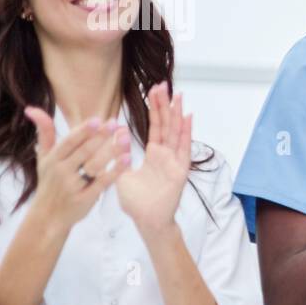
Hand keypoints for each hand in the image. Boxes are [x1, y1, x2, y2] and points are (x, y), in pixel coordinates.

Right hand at [24, 107, 130, 230]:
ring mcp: (73, 186)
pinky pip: (102, 183)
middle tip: (116, 123)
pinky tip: (127, 159)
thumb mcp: (43, 158)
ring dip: (111, 151)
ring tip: (126, 138)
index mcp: (52, 159)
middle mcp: (61, 171)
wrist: (48, 216)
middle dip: (100, 137)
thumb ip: (44, 133)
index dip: (83, 131)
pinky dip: (115, 171)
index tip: (98, 119)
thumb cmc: (49, 182)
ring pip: (94, 166)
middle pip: (83, 152)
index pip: (69, 142)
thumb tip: (31, 109)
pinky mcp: (85, 199)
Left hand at [117, 82, 191, 234]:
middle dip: (165, 105)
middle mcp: (166, 155)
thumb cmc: (136, 202)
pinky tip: (188, 118)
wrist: (147, 220)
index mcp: (153, 154)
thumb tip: (117, 133)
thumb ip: (120, 154)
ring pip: (176, 132)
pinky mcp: (180, 170)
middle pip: (167, 124)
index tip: (153, 90)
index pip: (155, 126)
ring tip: (177, 95)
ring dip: (177, 113)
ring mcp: (174, 161)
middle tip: (163, 84)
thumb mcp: (122, 174)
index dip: (155, 109)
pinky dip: (186, 133)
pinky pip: (184, 149)